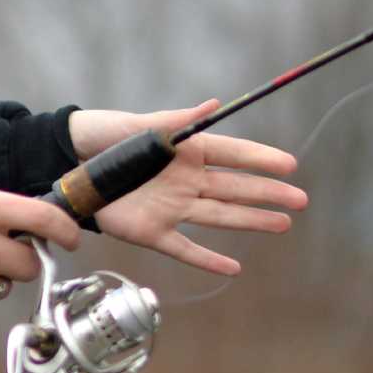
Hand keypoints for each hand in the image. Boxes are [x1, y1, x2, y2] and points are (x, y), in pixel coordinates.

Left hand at [66, 100, 306, 275]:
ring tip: (282, 224)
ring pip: (219, 216)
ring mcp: (172, 208)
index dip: (260, 160)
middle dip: (268, 194)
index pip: (232, 155)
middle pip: (234, 188)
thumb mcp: (141, 124)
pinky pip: (184, 248)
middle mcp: (186, 181)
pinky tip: (233, 268)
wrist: (72, 161)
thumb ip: (177, 121)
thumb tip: (213, 105)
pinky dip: (207, 259)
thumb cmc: (110, 137)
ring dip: (251, 221)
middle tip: (300, 200)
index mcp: (187, 151)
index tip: (289, 165)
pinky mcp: (152, 231)